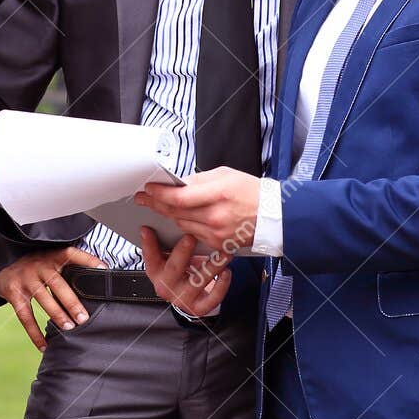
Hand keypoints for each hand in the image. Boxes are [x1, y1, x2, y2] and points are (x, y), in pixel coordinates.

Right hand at [0, 246, 100, 349]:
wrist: (5, 270)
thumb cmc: (38, 270)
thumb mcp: (52, 263)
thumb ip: (69, 271)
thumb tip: (96, 290)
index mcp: (52, 257)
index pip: (71, 254)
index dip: (87, 260)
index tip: (104, 269)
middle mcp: (39, 266)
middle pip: (57, 283)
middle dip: (71, 301)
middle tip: (83, 318)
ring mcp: (25, 279)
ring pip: (42, 298)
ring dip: (56, 314)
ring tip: (69, 328)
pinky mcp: (14, 293)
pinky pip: (25, 316)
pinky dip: (34, 333)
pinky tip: (44, 345)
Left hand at [135, 167, 260, 251]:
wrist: (274, 216)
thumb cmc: (252, 192)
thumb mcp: (226, 175)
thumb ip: (199, 180)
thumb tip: (177, 183)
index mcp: (219, 194)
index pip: (179, 197)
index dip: (160, 194)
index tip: (148, 188)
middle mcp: (216, 216)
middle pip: (176, 213)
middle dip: (157, 204)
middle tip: (144, 197)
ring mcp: (216, 233)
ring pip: (181, 224)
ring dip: (169, 215)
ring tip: (158, 205)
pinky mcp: (217, 243)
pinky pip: (193, 234)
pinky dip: (185, 224)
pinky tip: (179, 217)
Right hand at [141, 227, 231, 317]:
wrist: (191, 299)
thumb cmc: (182, 272)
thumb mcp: (172, 258)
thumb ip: (170, 243)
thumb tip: (175, 219)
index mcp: (156, 272)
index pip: (150, 257)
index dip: (148, 243)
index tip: (147, 229)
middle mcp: (166, 287)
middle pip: (174, 268)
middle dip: (182, 251)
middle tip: (191, 237)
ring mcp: (182, 298)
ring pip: (197, 281)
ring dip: (212, 265)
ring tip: (224, 253)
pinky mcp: (199, 308)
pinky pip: (212, 298)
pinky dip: (221, 285)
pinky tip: (226, 272)